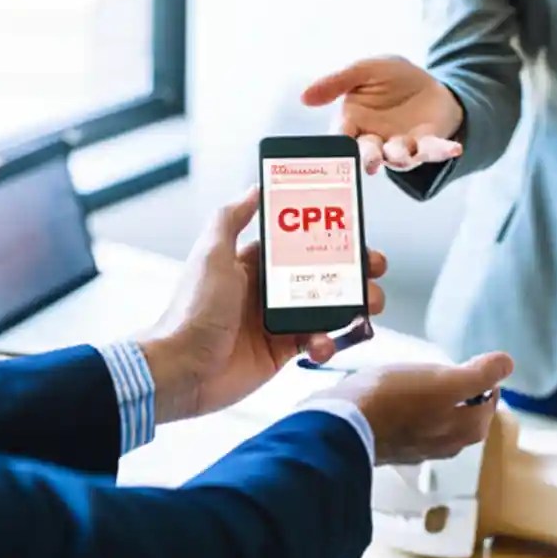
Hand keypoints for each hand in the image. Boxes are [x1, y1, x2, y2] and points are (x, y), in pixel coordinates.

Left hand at [139, 187, 387, 423]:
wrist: (183, 370)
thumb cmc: (191, 311)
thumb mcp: (211, 254)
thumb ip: (232, 217)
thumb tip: (255, 187)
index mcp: (251, 262)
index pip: (298, 242)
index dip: (327, 235)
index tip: (353, 231)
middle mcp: (266, 289)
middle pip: (321, 272)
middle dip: (352, 270)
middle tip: (373, 269)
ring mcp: (276, 320)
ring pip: (327, 306)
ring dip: (352, 304)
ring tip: (368, 304)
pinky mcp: (282, 350)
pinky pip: (317, 340)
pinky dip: (329, 341)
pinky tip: (324, 342)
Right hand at [302, 56, 464, 174]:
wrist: (428, 84)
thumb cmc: (391, 79)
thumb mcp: (364, 71)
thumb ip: (336, 82)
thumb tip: (303, 97)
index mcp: (353, 125)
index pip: (340, 138)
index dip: (337, 145)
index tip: (337, 148)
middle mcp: (374, 141)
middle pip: (367, 154)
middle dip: (368, 159)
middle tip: (368, 163)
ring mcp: (401, 146)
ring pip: (398, 158)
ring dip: (399, 156)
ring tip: (402, 152)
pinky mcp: (426, 145)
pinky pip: (433, 152)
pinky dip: (443, 152)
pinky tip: (455, 149)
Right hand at [310, 353, 513, 465]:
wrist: (341, 424)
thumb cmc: (393, 400)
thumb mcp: (443, 381)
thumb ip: (478, 374)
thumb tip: (507, 364)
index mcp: (467, 430)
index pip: (489, 401)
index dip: (483, 379)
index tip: (468, 363)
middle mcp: (447, 446)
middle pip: (467, 415)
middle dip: (462, 393)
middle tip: (447, 370)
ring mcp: (418, 449)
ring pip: (440, 422)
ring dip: (437, 403)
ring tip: (422, 381)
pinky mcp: (392, 447)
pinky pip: (412, 427)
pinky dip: (412, 412)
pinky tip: (397, 399)